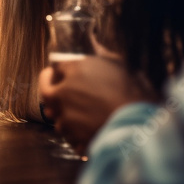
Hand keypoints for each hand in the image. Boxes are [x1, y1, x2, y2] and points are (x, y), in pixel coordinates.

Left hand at [38, 55, 156, 147]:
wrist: (137, 125)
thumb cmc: (133, 93)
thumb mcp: (120, 66)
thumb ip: (104, 56)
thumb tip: (96, 47)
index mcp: (76, 70)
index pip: (57, 66)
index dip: (58, 70)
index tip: (59, 72)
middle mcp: (65, 92)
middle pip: (46, 90)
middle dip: (48, 88)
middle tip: (53, 89)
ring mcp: (65, 116)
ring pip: (54, 115)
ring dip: (62, 113)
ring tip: (76, 114)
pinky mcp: (71, 136)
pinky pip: (66, 133)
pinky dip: (72, 132)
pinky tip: (84, 130)